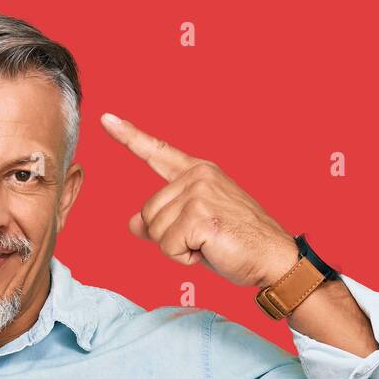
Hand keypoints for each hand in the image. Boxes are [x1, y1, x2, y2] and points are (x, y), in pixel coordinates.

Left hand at [100, 113, 297, 288]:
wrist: (272, 257)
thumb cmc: (237, 241)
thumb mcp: (194, 226)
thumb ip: (163, 218)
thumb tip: (133, 223)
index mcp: (198, 171)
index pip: (157, 152)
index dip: (129, 136)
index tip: (106, 119)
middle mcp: (197, 176)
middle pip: (148, 212)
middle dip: (168, 236)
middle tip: (202, 239)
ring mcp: (199, 193)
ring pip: (155, 232)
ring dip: (178, 249)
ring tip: (208, 243)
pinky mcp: (199, 216)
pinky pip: (167, 247)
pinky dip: (184, 259)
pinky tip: (209, 250)